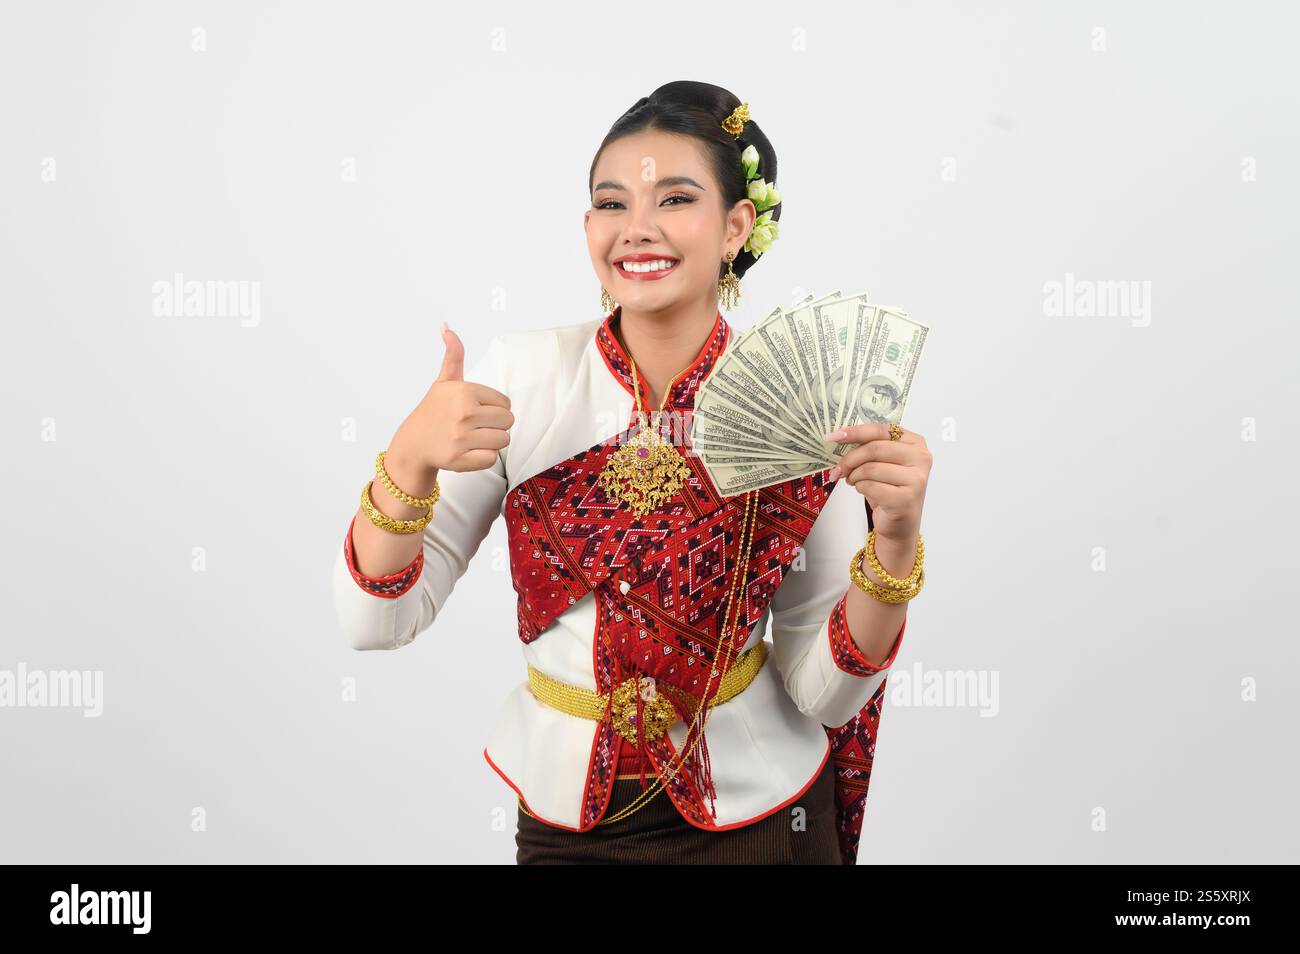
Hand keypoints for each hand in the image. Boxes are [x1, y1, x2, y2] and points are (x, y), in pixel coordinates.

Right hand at [392, 323, 513, 473]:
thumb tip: (447, 327)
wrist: (413, 444)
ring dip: (491, 442)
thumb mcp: (444, 381)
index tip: (474, 411)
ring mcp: (460, 437)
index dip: (493, 409)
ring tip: (471, 438)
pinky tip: (468, 451)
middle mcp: (463, 413)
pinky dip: (483, 457)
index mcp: (464, 391)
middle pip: (509, 422)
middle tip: (474, 426)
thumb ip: (453, 356)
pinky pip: (491, 458)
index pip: (506, 404)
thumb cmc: (434, 411)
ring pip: (503, 440)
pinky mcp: (459, 459)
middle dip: (495, 425)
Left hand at [824, 423, 931, 542]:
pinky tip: (864, 490)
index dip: (855, 432)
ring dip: (854, 476)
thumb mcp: (882, 462)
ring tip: (853, 481)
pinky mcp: (906, 498)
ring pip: (871, 468)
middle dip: (850, 459)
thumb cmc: (890, 489)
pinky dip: (860, 488)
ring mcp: (916, 479)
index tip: (834, 437)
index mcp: (915, 442)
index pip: (881, 430)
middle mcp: (920, 458)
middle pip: (874, 449)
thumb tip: (839, 438)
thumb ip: (869, 447)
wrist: (900, 522)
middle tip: (839, 468)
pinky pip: (871, 487)